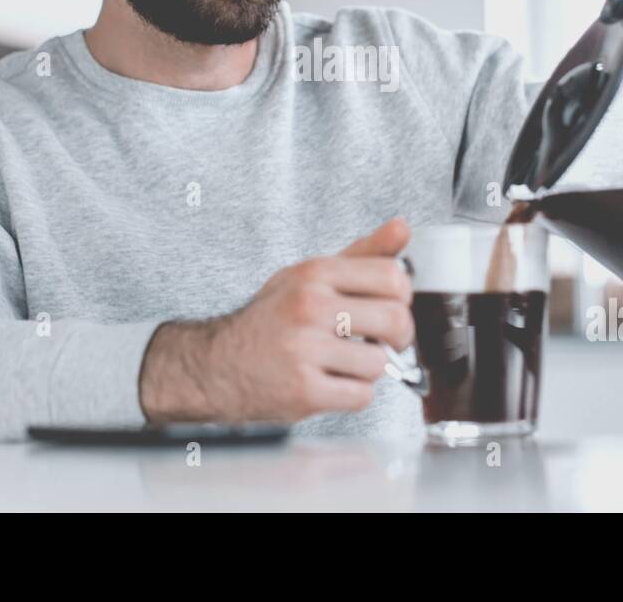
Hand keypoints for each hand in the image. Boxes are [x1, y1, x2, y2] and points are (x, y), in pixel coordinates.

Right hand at [138, 218, 413, 422]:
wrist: (219, 364)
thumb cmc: (274, 318)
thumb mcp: (311, 276)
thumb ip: (362, 254)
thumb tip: (402, 228)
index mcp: (315, 273)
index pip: (392, 275)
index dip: (402, 295)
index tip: (391, 305)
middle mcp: (309, 307)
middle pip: (396, 319)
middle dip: (399, 336)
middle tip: (383, 340)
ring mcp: (305, 349)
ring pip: (380, 362)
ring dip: (370, 368)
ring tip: (346, 362)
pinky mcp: (304, 390)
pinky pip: (361, 395)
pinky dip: (353, 393)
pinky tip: (332, 381)